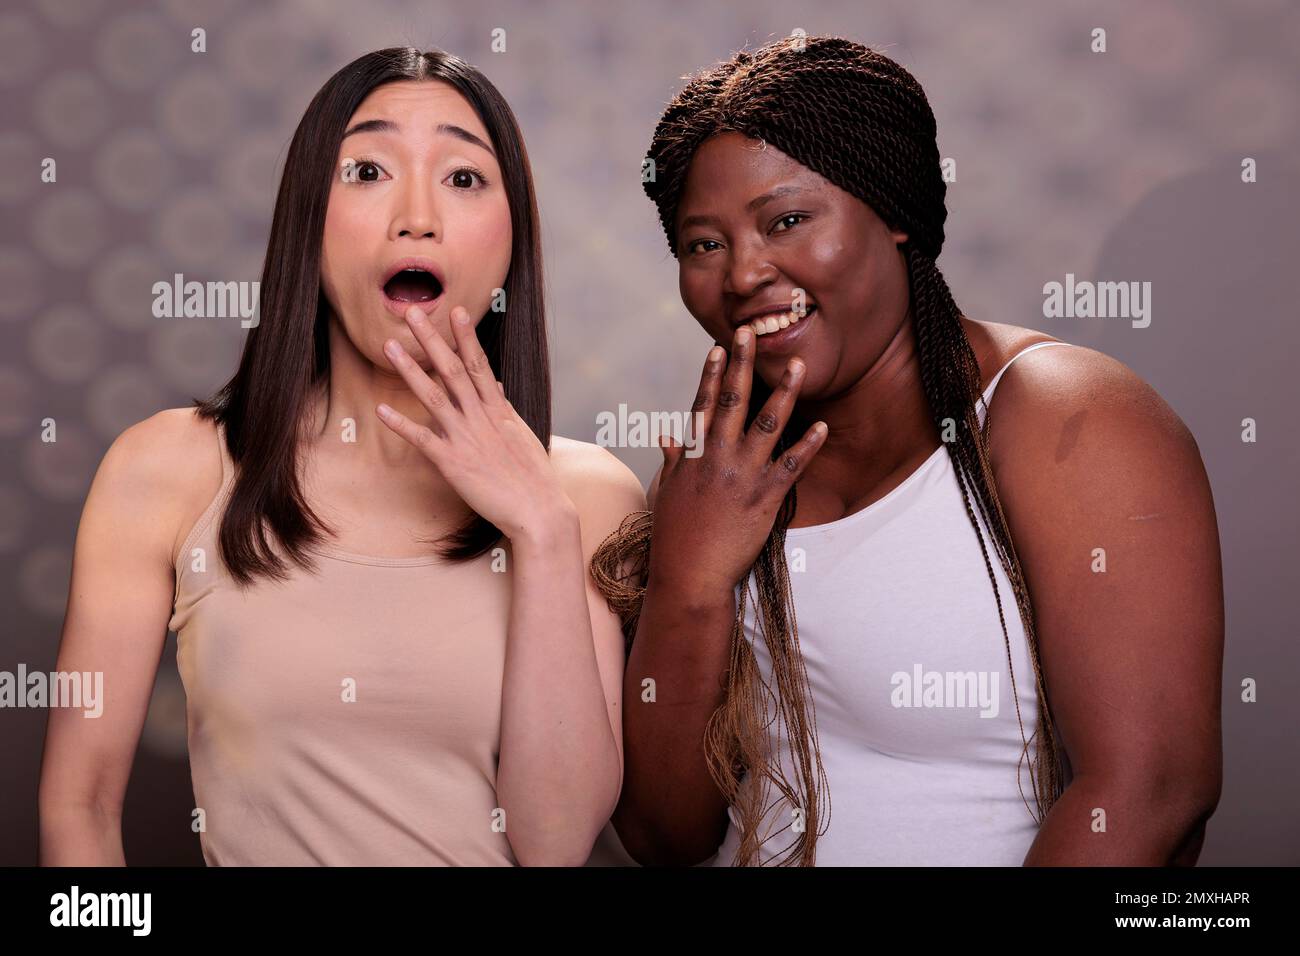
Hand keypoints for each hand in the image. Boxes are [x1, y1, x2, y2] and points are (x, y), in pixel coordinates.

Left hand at [376, 304, 575, 545]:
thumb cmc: (532, 476)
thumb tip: (497, 387)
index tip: (455, 311)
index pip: (479, 364)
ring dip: (410, 369)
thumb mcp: (520, 435)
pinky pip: (422, 439)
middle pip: (452, 369)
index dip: (465, 336)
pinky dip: (401, 424)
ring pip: (434, 396)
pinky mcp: (453, 463)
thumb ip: (504, 409)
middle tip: (412, 312)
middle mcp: (481, 417)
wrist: (538, 509)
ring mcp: (466, 438)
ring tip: (389, 346)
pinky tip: (380, 410)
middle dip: (431, 339)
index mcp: (499, 410)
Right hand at [649, 326, 826, 598]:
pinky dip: (809, 445)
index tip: (719, 347)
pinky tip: (823, 425)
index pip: (703, 405)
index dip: (712, 374)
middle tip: (751, 331)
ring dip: (783, 392)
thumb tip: (667, 435)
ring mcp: (742, 476)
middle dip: (743, 364)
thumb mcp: (666, 494)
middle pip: (732, 401)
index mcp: (693, 456)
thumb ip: (672, 461)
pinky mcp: (765, 498)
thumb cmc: (674, 538)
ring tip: (797, 365)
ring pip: (766, 424)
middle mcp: (717, 458)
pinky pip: (792, 466)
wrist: (689, 575)